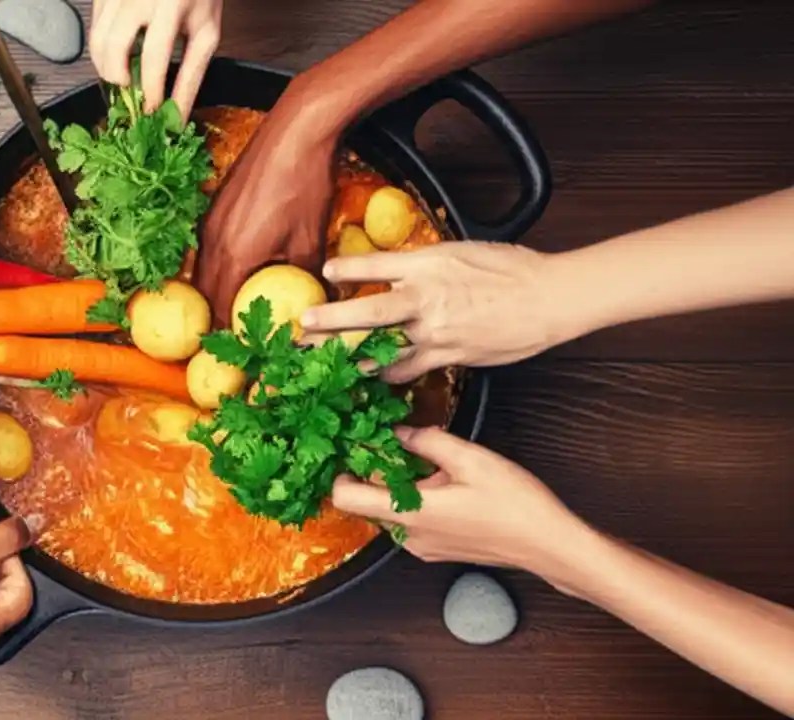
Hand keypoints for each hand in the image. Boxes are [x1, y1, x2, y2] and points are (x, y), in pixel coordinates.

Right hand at [89, 0, 221, 118]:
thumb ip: (191, 74)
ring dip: (106, 67)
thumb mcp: (205, 33)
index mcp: (170, 4)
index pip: (153, 56)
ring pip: (96, 39)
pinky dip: (101, 47)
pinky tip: (118, 51)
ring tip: (124, 74)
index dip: (150, 89)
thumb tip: (177, 114)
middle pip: (113, 47)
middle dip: (119, 79)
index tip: (151, 109)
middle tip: (131, 91)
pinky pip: (93, 26)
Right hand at [197, 91, 336, 324]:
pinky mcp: (215, 207)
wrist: (296, 130)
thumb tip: (317, 310)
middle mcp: (210, 242)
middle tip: (238, 340)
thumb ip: (306, 282)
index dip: (228, 339)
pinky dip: (221, 268)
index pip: (219, 313)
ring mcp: (209, 221)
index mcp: (231, 257)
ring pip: (204, 271)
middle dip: (218, 320)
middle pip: (205, 295)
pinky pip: (210, 249)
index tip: (240, 355)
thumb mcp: (312, 243)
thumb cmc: (305, 186)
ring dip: (218, 293)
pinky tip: (244, 271)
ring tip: (239, 311)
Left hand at [302, 242, 565, 382]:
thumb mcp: (460, 252)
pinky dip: (388, 373)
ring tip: (324, 362)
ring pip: (383, 348)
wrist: (547, 298)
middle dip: (333, 321)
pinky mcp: (448, 357)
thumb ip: (424, 265)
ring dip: (351, 356)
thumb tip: (397, 273)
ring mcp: (436, 331)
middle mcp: (426, 298)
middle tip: (305, 326)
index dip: (349, 268)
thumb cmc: (508, 270)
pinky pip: (408, 369)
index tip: (326, 272)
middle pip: (369, 312)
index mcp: (428, 264)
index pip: (377, 265)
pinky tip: (371, 377)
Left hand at [331, 426, 586, 572]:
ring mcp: (423, 546)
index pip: (346, 498)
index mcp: (410, 514)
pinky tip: (441, 482)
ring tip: (424, 460)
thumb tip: (399, 433)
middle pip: (368, 501)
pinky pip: (411, 520)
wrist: (549, 545)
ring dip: (399, 484)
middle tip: (391, 442)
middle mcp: (409, 536)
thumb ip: (428, 441)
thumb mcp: (470, 459)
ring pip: (391, 509)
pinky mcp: (438, 549)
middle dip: (376, 471)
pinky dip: (415, 499)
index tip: (351, 448)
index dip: (340, 472)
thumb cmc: (515, 505)